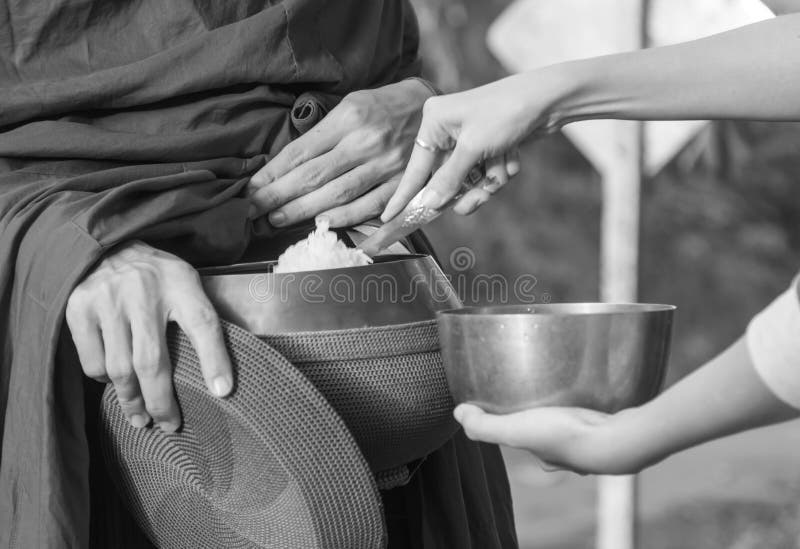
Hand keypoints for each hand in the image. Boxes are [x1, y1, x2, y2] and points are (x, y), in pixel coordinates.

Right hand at [66, 241, 232, 431]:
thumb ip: (199, 318)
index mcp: (180, 282)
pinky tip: (114, 383)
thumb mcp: (185, 283)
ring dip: (132, 401)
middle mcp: (143, 290)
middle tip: (168, 425)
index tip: (224, 392)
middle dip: (162, 402)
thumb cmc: (155, 276)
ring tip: (141, 417)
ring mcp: (108, 300)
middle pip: (153, 361)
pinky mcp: (79, 309)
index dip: (215, 360)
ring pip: (120, 369)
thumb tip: (219, 377)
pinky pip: (93, 362)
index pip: (203, 323)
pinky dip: (104, 380)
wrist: (105, 244)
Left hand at [248, 78, 434, 228]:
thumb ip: (324, 134)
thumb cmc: (383, 106)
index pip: (301, 152)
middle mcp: (366, 142)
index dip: (274, 174)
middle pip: (314, 176)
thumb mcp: (351, 105)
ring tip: (277, 219)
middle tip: (254, 211)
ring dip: (303, 211)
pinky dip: (344, 218)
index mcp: (349, 118)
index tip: (253, 189)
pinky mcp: (402, 184)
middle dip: (279, 196)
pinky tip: (321, 224)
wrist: (430, 108)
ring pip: (338, 195)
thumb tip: (289, 165)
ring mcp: (386, 166)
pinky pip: (369, 206)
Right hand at [381, 71, 565, 220]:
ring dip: (488, 181)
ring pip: (470, 180)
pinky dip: (500, 170)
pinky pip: (487, 173)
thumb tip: (427, 203)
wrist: (548, 99)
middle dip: (467, 189)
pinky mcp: (488, 146)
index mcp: (434, 122)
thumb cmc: (505, 113)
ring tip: (503, 170)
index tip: (390, 217)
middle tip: (475, 202)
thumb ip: (448, 179)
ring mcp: (469, 139)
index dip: (405, 195)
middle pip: (446, 179)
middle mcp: (447, 130)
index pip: (415, 168)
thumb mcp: (473, 149)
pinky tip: (513, 155)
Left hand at [454, 403, 654, 474]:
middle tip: (543, 396)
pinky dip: (595, 401)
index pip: (526, 443)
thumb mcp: (514, 430)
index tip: (513, 410)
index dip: (516, 429)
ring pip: (578, 424)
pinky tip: (596, 386)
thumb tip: (459, 414)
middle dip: (546, 419)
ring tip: (568, 386)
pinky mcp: (616, 424)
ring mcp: (596, 440)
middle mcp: (573, 454)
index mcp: (547, 454)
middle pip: (553, 435)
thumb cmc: (566, 436)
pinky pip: (601, 411)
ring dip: (572, 409)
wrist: (620, 439)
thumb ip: (483, 426)